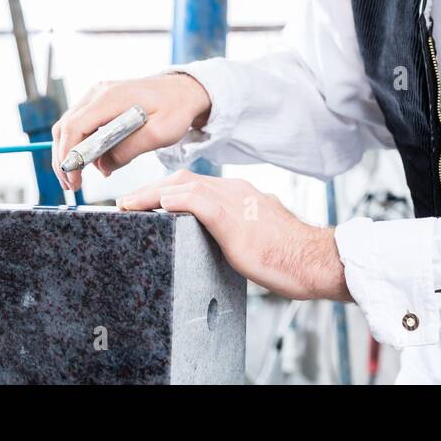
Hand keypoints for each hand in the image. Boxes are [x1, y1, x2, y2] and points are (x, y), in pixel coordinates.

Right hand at [51, 73, 211, 190]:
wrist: (185, 90)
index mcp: (111, 98)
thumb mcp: (159, 134)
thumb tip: (103, 167)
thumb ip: (128, 150)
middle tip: (71, 185)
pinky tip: (95, 162)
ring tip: (80, 178)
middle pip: (65, 127)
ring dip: (71, 153)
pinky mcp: (102, 101)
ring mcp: (98, 95)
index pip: (74, 127)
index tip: (72, 180)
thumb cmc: (177, 108)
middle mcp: (99, 93)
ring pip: (70, 126)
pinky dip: (82, 145)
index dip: (68, 156)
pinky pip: (82, 124)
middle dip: (63, 159)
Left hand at [117, 171, 352, 302]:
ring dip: (150, 194)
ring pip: (184, 186)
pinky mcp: (233, 220)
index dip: (167, 189)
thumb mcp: (257, 235)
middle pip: (184, 179)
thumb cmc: (290, 255)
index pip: (195, 183)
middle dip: (152, 188)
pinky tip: (155, 206)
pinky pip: (196, 202)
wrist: (313, 260)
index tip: (146, 200)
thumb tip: (220, 241)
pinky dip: (172, 201)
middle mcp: (236, 192)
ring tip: (128, 205)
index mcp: (241, 195)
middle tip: (127, 202)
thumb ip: (236, 230)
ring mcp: (235, 203)